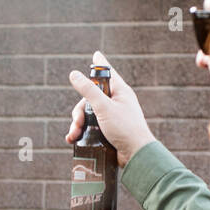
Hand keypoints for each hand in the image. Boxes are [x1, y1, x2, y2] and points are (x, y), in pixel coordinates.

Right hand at [65, 50, 157, 167]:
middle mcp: (116, 102)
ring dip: (77, 124)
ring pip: (88, 114)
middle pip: (90, 98)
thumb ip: (88, 90)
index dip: (99, 64)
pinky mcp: (108, 131)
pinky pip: (91, 127)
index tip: (96, 54)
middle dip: (79, 110)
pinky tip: (73, 139)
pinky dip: (81, 132)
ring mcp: (112, 117)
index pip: (107, 72)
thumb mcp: (104, 107)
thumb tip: (74, 74)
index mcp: (120, 91)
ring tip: (74, 135)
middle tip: (77, 122)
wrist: (135, 155)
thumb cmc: (124, 128)